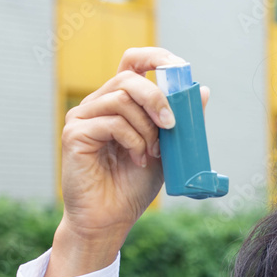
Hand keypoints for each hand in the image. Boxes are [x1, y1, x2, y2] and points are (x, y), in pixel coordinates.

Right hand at [59, 47, 208, 239]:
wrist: (111, 219)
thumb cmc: (133, 185)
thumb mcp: (167, 149)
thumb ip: (180, 121)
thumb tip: (203, 90)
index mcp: (118, 103)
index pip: (132, 63)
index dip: (154, 58)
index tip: (180, 68)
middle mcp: (97, 104)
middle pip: (128, 78)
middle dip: (157, 98)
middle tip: (171, 125)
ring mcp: (82, 117)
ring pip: (121, 99)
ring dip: (146, 127)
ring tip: (152, 153)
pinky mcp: (74, 134)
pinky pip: (111, 122)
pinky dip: (133, 140)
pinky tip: (138, 159)